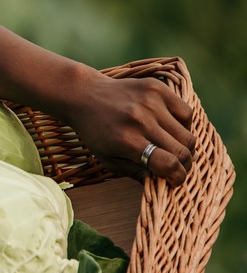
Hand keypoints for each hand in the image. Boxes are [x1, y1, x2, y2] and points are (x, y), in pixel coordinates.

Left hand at [57, 72, 194, 185]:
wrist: (85, 96)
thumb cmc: (96, 133)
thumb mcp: (108, 159)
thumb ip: (136, 172)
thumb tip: (163, 184)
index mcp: (127, 140)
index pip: (168, 164)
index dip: (178, 177)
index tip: (176, 180)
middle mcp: (141, 120)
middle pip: (182, 151)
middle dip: (185, 165)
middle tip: (178, 167)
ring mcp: (151, 102)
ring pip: (187, 134)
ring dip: (186, 146)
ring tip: (174, 148)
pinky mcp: (157, 88)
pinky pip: (186, 112)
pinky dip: (184, 125)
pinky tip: (172, 129)